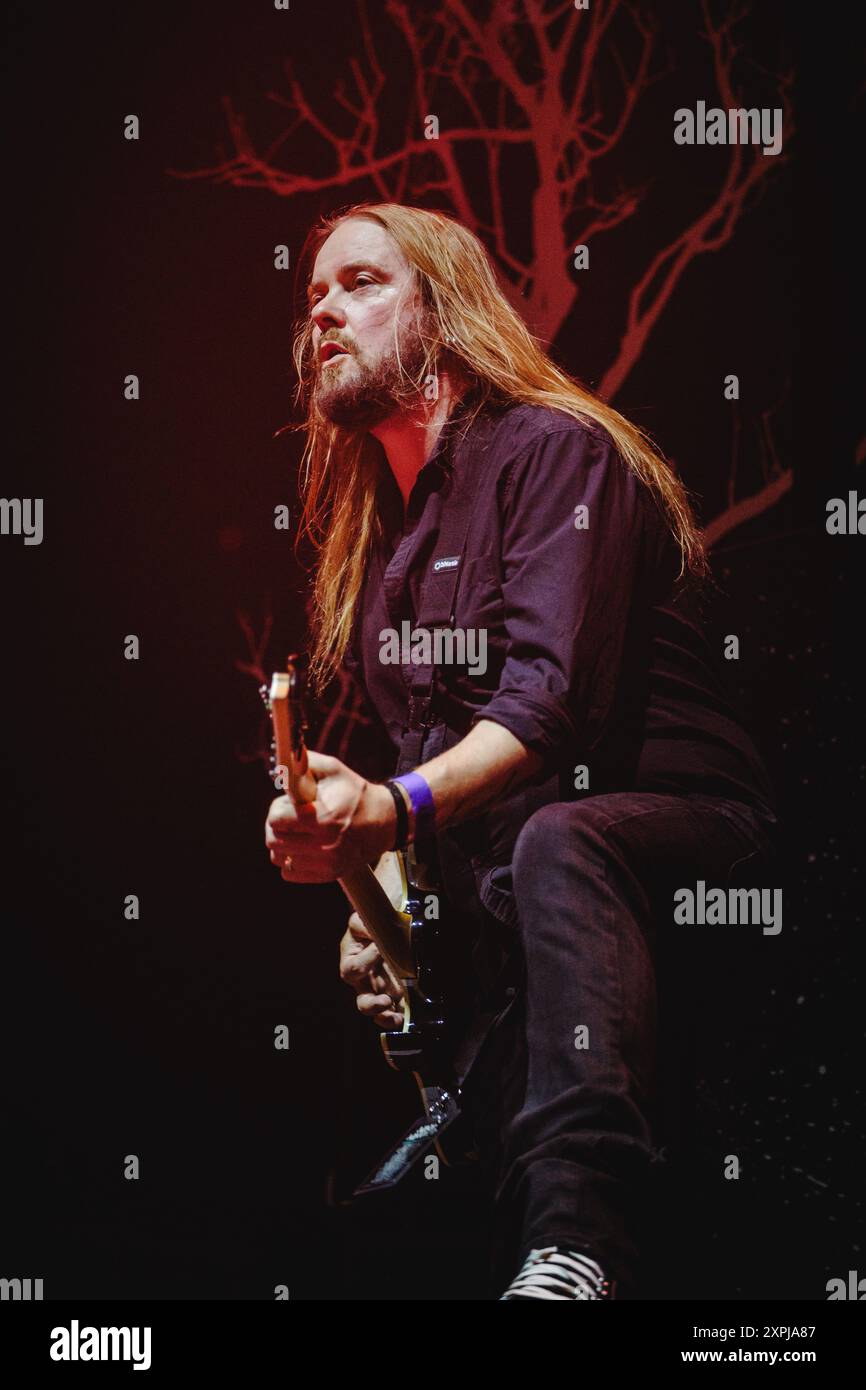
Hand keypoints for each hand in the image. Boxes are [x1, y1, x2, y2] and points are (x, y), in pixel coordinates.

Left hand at [265, 751, 395, 882]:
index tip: (288, 804)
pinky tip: (301, 848)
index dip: (278, 808)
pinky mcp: (328, 874)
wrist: (384, 822)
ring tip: (294, 832)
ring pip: (278, 857)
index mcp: (324, 818)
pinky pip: (289, 873)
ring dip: (281, 843)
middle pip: (273, 839)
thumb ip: (305, 763)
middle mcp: (325, 845)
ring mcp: (327, 863)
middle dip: (276, 825)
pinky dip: (289, 861)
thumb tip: (281, 762)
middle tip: (289, 818)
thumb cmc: (354, 793)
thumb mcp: (334, 770)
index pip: (276, 819)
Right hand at [339, 912, 404, 1029]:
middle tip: (386, 1000)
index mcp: (351, 960)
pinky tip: (405, 1016)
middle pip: (362, 1001)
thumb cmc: (369, 921)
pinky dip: (399, 1016)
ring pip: (379, 1012)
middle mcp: (364, 980)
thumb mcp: (362, 918)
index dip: (369, 958)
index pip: (355, 967)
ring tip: (396, 1016)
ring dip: (386, 1017)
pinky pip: (394, 1010)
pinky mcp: (394, 992)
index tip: (381, 945)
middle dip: (373, 1006)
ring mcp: (379, 988)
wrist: (384, 923)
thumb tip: (373, 932)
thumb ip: (362, 923)